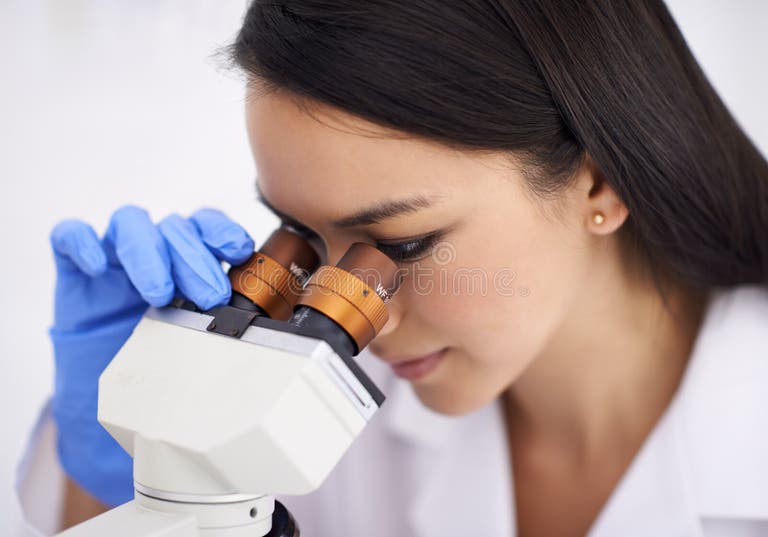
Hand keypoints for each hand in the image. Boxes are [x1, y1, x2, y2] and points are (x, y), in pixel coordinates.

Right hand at [49, 205, 253, 506]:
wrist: (109, 400)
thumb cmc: (163, 362)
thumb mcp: (200, 342)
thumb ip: (226, 324)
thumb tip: (273, 333)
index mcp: (190, 259)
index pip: (208, 225)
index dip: (223, 231)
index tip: (240, 250)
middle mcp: (156, 250)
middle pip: (177, 228)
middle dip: (195, 257)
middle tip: (209, 295)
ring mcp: (115, 256)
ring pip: (131, 223)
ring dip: (149, 253)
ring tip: (160, 293)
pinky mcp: (75, 269)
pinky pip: (70, 236)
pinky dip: (82, 243)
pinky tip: (99, 268)